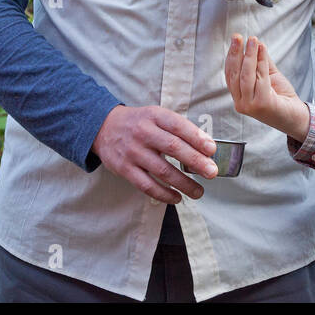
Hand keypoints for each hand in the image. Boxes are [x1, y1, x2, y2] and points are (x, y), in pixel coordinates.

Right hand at [91, 105, 217, 203]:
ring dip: (184, 184)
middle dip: (196, 162)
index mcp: (154, 116)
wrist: (103, 127)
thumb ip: (177, 128)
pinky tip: (177, 197)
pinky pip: (147, 185)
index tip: (212, 149)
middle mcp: (143, 132)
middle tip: (212, 172)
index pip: (178, 125)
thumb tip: (205, 147)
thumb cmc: (138, 123)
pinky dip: (164, 194)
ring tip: (199, 192)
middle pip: (173, 148)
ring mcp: (133, 152)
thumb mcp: (155, 116)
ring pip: (162, 171)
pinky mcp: (124, 169)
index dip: (197, 138)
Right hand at [223, 34, 309, 141]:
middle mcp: (241, 103)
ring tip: (252, 40)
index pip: (230, 74)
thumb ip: (261, 62)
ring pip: (246, 75)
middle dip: (235, 53)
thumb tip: (257, 44)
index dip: (231, 56)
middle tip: (238, 37)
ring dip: (249, 55)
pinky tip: (262, 50)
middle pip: (235, 74)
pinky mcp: (262, 104)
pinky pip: (260, 78)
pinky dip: (261, 62)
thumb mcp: (269, 77)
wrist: (296, 117)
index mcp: (239, 97)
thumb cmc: (282, 98)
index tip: (235, 40)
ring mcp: (250, 105)